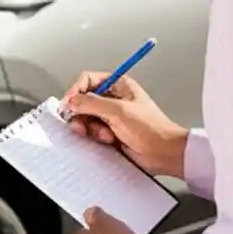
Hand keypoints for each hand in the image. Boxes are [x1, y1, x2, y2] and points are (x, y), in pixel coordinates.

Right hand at [62, 71, 189, 178]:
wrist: (164, 153)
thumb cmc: (151, 129)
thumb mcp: (118, 111)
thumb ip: (91, 104)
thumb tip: (71, 101)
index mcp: (118, 85)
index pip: (87, 80)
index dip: (75, 91)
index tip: (69, 104)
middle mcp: (113, 98)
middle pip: (83, 100)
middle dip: (80, 113)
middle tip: (80, 123)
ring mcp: (111, 116)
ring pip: (86, 117)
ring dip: (90, 127)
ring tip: (102, 134)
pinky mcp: (110, 131)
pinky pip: (92, 131)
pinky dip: (95, 136)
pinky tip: (108, 140)